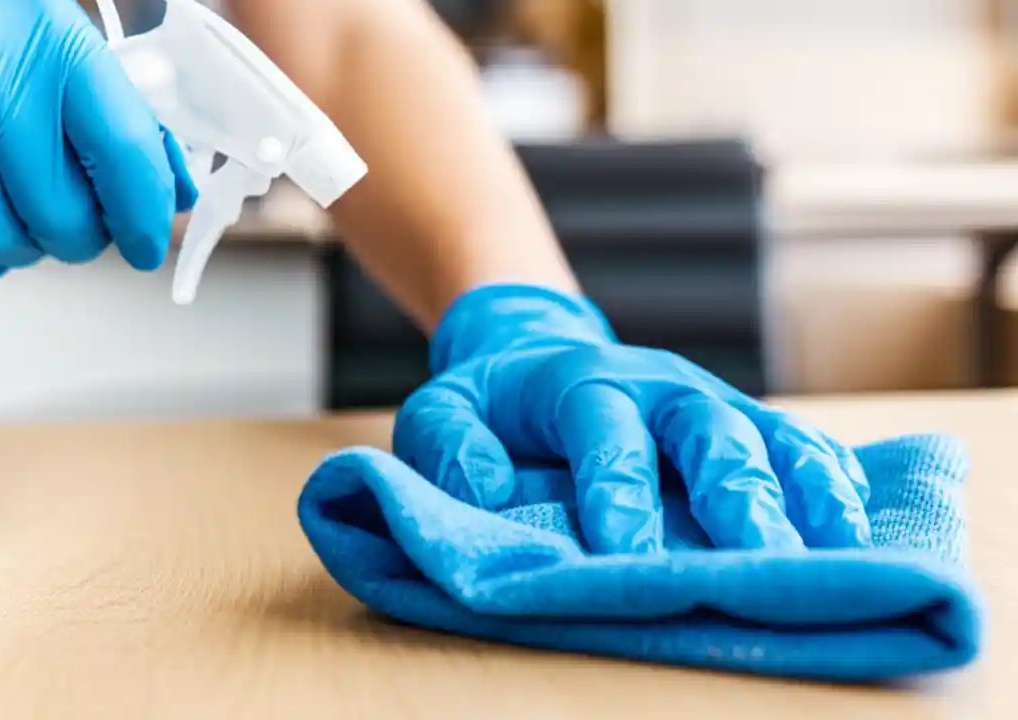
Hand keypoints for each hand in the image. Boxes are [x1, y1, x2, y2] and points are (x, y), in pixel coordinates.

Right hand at [0, 0, 196, 285]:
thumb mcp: (35, 31)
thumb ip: (108, 107)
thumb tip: (168, 188)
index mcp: (52, 43)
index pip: (128, 154)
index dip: (145, 215)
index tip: (146, 243)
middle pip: (65, 217)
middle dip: (73, 237)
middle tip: (60, 221)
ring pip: (2, 242)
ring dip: (13, 247)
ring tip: (1, 212)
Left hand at [394, 285, 871, 553]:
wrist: (536, 354)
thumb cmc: (489, 405)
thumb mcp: (440, 413)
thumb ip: (447, 445)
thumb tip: (484, 488)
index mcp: (580, 382)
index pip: (605, 436)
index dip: (619, 497)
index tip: (629, 560)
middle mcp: (657, 385)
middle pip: (708, 432)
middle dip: (736, 497)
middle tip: (761, 560)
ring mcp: (708, 401)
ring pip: (768, 435)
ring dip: (805, 490)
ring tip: (842, 548)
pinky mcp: (741, 422)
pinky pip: (798, 444)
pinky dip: (830, 481)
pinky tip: (857, 526)